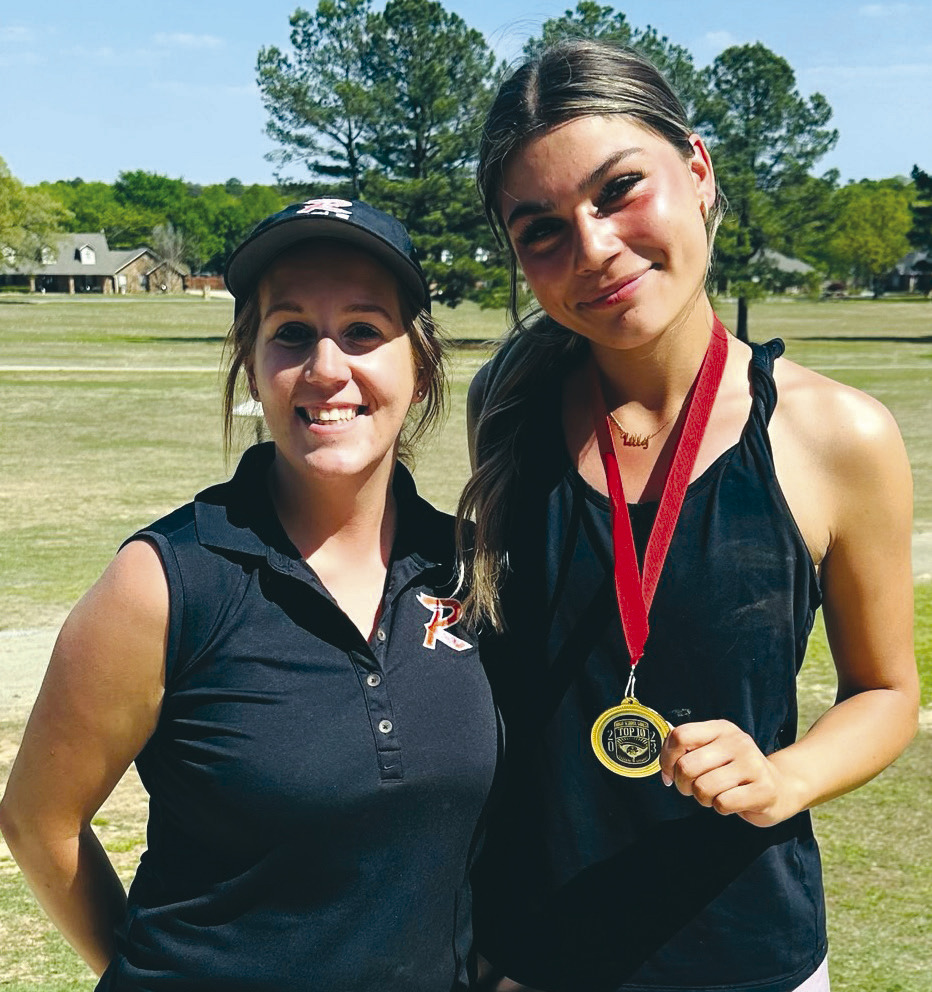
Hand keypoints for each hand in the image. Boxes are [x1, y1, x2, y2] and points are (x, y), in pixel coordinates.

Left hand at [659, 720, 802, 827]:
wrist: (781, 786)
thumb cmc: (736, 771)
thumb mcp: (714, 751)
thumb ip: (688, 751)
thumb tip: (666, 769)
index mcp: (721, 728)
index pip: (680, 736)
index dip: (667, 759)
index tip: (670, 774)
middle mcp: (737, 742)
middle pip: (687, 765)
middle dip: (683, 785)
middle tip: (692, 789)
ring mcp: (752, 764)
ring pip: (703, 787)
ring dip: (702, 798)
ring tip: (714, 795)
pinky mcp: (763, 789)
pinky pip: (722, 803)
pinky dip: (720, 808)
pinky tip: (731, 801)